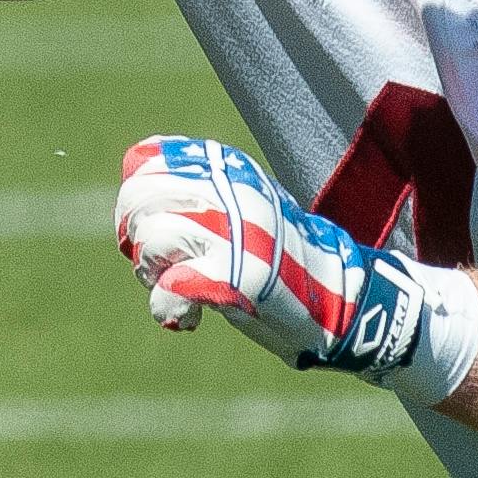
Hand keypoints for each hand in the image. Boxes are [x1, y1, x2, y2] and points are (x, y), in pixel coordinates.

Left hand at [113, 134, 477, 403]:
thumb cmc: (285, 259)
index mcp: (230, 170)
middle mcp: (231, 193)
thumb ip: (202, 194)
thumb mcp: (245, 208)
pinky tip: (187, 317)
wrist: (343, 302)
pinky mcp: (237, 278)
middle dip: (135, 236)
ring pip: (152, 240)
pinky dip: (168, 306)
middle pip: (139, 198)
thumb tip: (136, 181)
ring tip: (175, 287)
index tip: (148, 224)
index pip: (147, 160)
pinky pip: (172, 287)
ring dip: (151, 272)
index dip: (135, 195)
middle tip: (156, 263)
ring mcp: (236, 234)